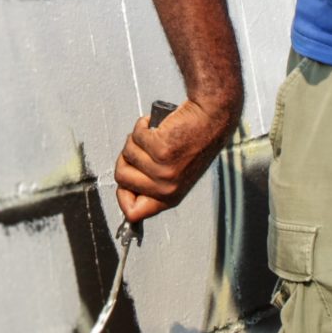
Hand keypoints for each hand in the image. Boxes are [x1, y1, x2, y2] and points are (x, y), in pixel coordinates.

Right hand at [113, 99, 234, 222]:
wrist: (210, 120)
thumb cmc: (192, 142)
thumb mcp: (176, 174)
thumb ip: (153, 184)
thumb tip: (125, 188)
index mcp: (169, 198)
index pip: (133, 212)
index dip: (122, 196)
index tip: (123, 183)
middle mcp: (166, 188)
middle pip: (120, 178)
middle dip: (125, 158)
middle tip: (142, 147)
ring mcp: (163, 170)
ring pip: (127, 153)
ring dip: (137, 138)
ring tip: (156, 134)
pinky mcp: (161, 150)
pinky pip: (136, 136)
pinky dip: (143, 125)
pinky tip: (157, 124)